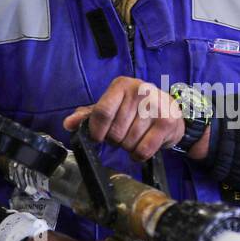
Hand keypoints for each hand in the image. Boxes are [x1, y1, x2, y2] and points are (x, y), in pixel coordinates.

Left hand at [64, 76, 205, 161]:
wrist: (170, 112)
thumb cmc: (136, 110)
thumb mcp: (112, 108)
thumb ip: (89, 116)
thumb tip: (68, 124)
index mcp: (121, 85)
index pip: (102, 112)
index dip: (97, 131)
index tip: (99, 137)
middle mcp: (140, 91)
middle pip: (115, 131)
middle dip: (116, 140)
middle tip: (124, 134)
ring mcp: (155, 105)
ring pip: (129, 142)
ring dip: (129, 148)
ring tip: (136, 138)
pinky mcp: (167, 121)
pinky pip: (143, 150)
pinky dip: (139, 155)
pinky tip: (143, 146)